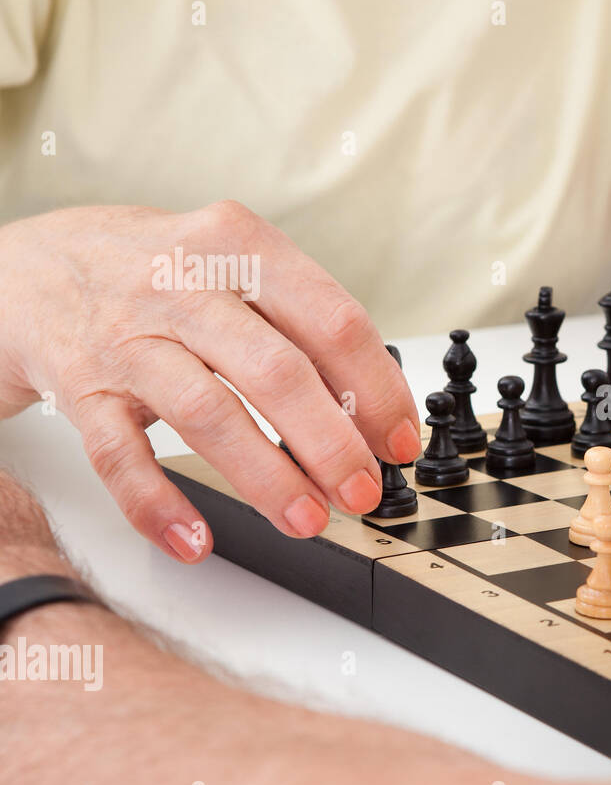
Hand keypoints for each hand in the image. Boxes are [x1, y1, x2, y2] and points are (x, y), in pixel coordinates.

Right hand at [0, 203, 421, 561]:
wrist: (27, 266)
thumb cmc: (158, 273)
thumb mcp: (235, 265)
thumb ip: (301, 325)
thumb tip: (372, 412)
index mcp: (241, 246)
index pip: (332, 321)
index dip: (377, 390)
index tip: (399, 443)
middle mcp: (183, 285)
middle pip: (276, 371)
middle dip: (331, 444)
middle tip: (363, 492)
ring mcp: (128, 337)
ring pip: (208, 414)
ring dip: (266, 478)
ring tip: (307, 521)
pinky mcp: (81, 388)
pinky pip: (120, 455)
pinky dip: (159, 503)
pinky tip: (196, 538)